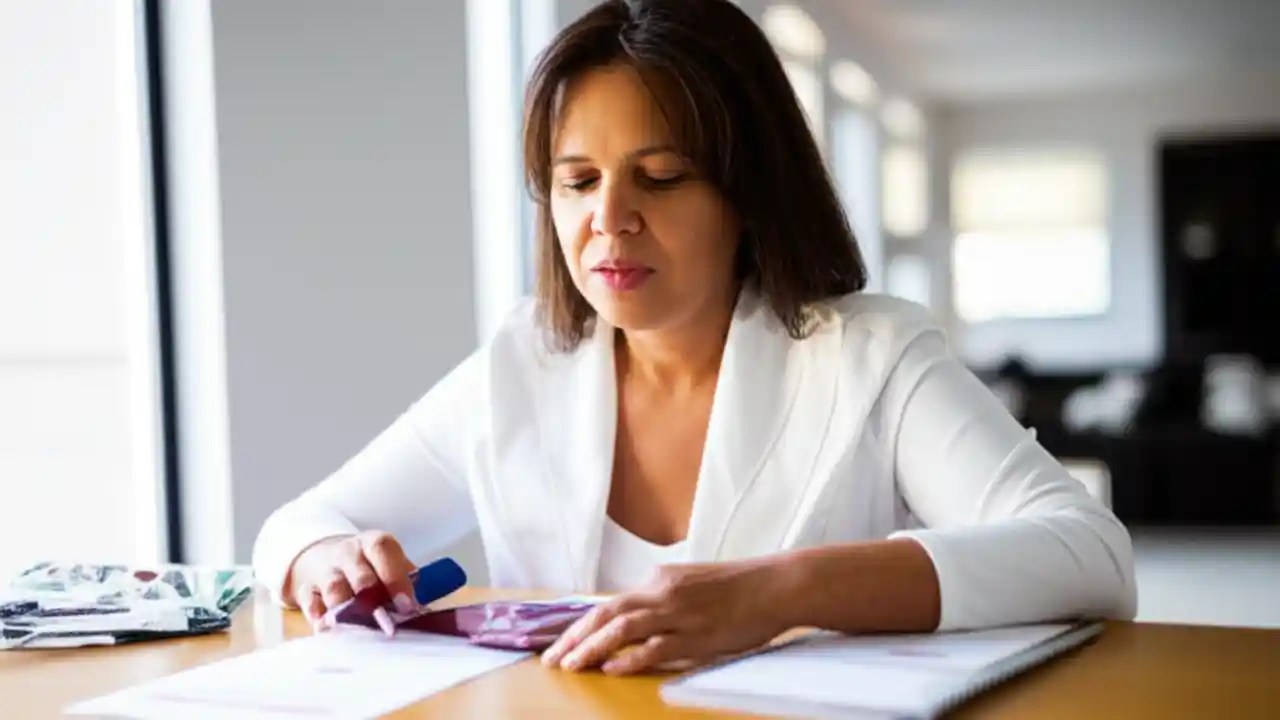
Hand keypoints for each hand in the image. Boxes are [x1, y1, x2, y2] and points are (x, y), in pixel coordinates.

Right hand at [285, 530, 417, 633]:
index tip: (406, 606)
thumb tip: (423, 615)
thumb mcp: (391, 567)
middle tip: (384, 624)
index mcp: (374, 544)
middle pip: (360, 575)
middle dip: (372, 601)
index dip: (395, 578)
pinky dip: (317, 615)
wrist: (330, 557)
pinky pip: (309, 600)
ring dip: (346, 613)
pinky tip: (327, 628)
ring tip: (357, 632)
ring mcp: (326, 570)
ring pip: (334, 589)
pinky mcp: (307, 587)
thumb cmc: (371, 568)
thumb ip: (406, 586)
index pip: (382, 549)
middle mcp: (349, 553)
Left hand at [541, 558, 793, 674]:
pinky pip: (655, 647)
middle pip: (606, 614)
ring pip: (623, 628)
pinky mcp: (697, 633)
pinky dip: (630, 657)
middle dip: (575, 637)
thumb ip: (662, 599)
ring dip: (591, 647)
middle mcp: (663, 592)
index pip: (609, 604)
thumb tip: (634, 620)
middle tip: (552, 659)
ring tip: (571, 665)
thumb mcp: (692, 585)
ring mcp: (679, 613)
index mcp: (659, 579)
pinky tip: (611, 667)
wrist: (777, 584)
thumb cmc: (739, 588)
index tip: (561, 643)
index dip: (580, 625)